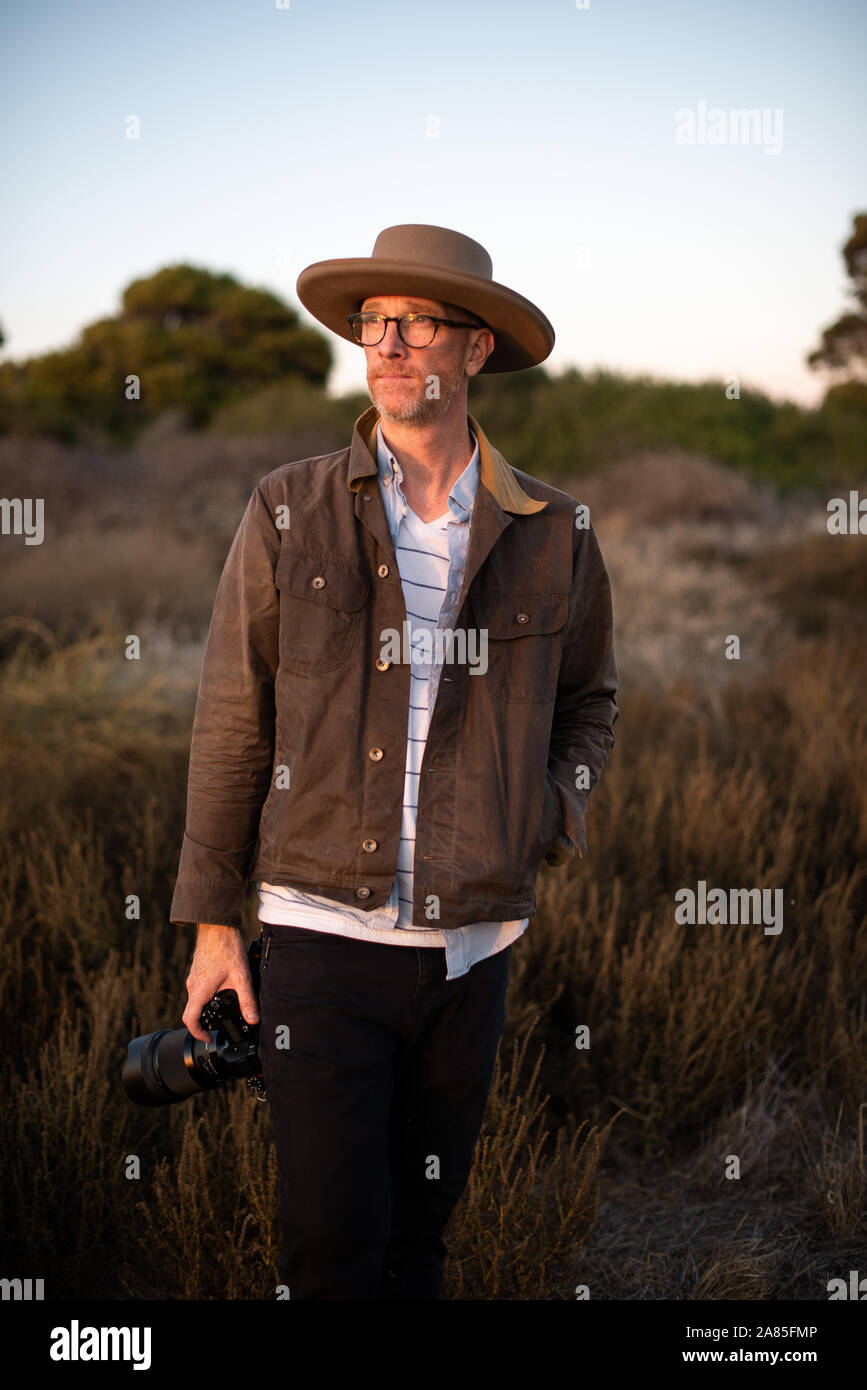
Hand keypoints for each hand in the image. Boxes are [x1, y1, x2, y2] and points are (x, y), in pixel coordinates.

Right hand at [182, 923, 259, 1042]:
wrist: (217, 926)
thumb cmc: (226, 948)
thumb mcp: (241, 977)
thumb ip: (247, 1000)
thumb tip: (253, 1019)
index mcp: (199, 990)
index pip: (190, 1020)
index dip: (198, 1033)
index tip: (209, 1037)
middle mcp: (192, 985)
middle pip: (193, 1011)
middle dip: (206, 1021)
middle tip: (221, 1025)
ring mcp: (193, 977)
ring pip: (196, 999)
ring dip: (207, 1007)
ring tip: (225, 1008)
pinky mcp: (197, 970)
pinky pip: (199, 989)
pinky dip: (208, 995)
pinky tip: (223, 989)